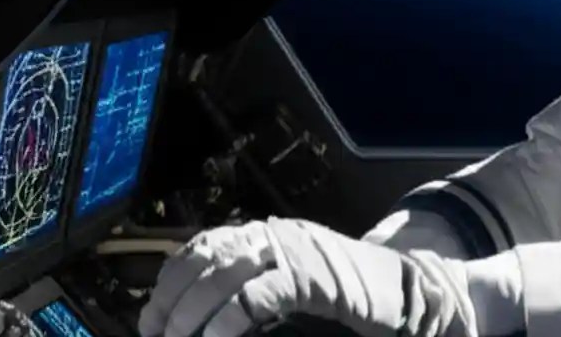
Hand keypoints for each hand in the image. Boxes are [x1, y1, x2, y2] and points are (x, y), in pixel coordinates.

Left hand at [138, 217, 406, 336]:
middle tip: (158, 335)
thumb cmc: (349, 300)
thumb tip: (198, 319)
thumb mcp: (291, 291)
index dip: (169, 282)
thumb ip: (252, 294)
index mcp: (268, 235)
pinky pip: (260, 295)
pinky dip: (229, 319)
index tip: (151, 320)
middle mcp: (278, 235)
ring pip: (226, 272)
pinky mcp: (316, 276)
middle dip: (173, 300)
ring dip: (192, 312)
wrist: (410, 292)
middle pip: (206, 258)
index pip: (202, 246)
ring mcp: (298, 251)